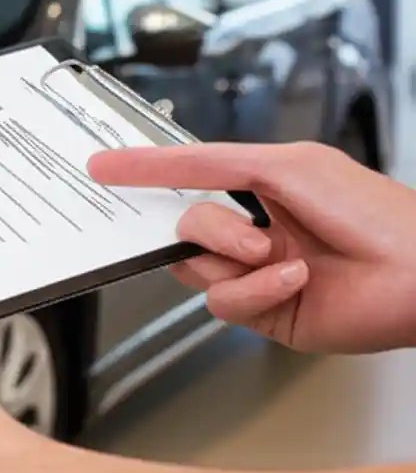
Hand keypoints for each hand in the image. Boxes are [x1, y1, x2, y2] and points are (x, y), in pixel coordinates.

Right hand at [90, 142, 415, 352]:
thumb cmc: (370, 212)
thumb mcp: (283, 168)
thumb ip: (213, 163)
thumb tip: (161, 161)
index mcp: (258, 186)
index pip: (187, 175)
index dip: (144, 172)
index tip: (101, 168)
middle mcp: (253, 229)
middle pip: (183, 227)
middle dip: (205, 228)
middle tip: (241, 232)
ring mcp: (256, 272)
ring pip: (195, 267)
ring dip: (234, 258)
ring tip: (277, 254)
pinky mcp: (263, 311)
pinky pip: (220, 301)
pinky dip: (253, 289)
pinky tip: (293, 279)